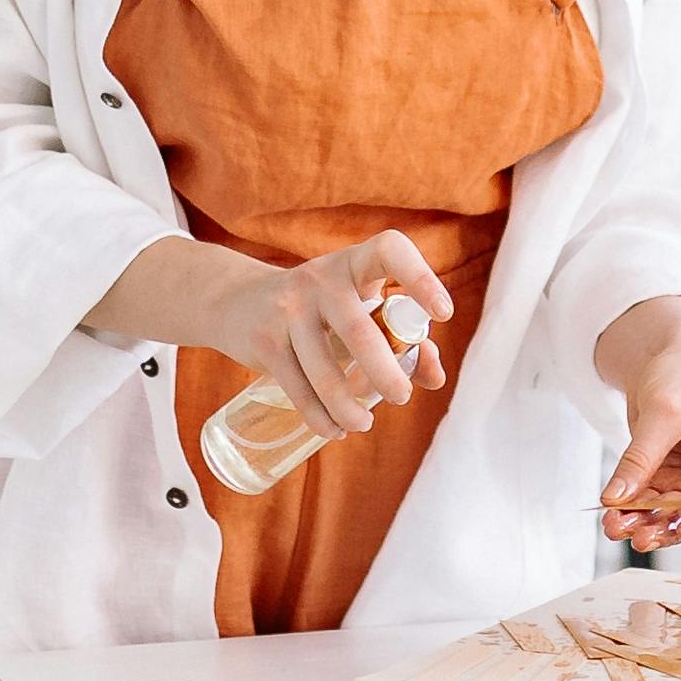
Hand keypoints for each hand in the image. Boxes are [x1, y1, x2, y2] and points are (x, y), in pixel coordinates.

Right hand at [99, 226, 453, 443]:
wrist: (236, 301)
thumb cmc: (320, 310)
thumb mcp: (357, 310)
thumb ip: (402, 341)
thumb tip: (435, 378)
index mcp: (353, 265)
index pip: (389, 251)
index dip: (420, 277)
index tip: (444, 313)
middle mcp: (320, 279)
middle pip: (358, 329)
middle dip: (384, 371)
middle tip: (402, 398)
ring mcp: (287, 308)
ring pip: (324, 369)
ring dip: (348, 406)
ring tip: (364, 424)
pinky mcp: (264, 340)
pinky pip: (296, 386)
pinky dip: (319, 415)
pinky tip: (333, 429)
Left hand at [592, 296, 680, 551]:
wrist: (665, 352)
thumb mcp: (664, 412)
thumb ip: (641, 457)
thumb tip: (615, 498)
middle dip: (668, 529)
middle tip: (640, 536)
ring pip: (672, 516)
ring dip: (644, 524)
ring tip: (615, 527)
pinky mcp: (668, 479)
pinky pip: (650, 503)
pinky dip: (631, 511)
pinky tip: (612, 516)